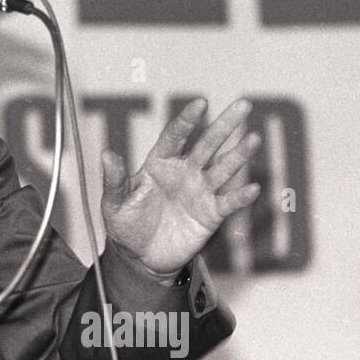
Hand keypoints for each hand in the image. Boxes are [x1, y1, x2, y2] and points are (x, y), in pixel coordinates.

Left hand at [101, 97, 261, 276]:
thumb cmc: (126, 224)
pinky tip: (253, 188)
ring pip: (223, 169)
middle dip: (224, 125)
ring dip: (239, 155)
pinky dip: (240, 197)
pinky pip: (228, 203)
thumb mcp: (114, 202)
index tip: (200, 103)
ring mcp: (199, 192)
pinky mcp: (210, 214)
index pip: (175, 136)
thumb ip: (114, 179)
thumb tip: (106, 154)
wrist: (139, 257)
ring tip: (254, 139)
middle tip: (243, 104)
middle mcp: (184, 172)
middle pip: (207, 144)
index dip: (187, 120)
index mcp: (160, 163)